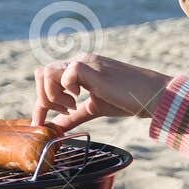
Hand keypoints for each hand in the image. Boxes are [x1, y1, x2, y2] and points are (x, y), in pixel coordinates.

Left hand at [33, 54, 174, 130]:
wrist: (150, 95)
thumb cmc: (126, 100)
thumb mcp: (94, 108)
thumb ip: (74, 116)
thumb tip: (56, 127)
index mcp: (78, 69)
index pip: (46, 78)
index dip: (39, 103)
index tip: (40, 123)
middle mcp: (78, 61)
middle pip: (41, 73)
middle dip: (44, 99)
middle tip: (63, 113)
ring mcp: (84, 62)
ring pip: (47, 72)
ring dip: (53, 95)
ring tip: (72, 107)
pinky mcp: (91, 68)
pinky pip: (65, 74)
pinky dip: (66, 90)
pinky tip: (80, 98)